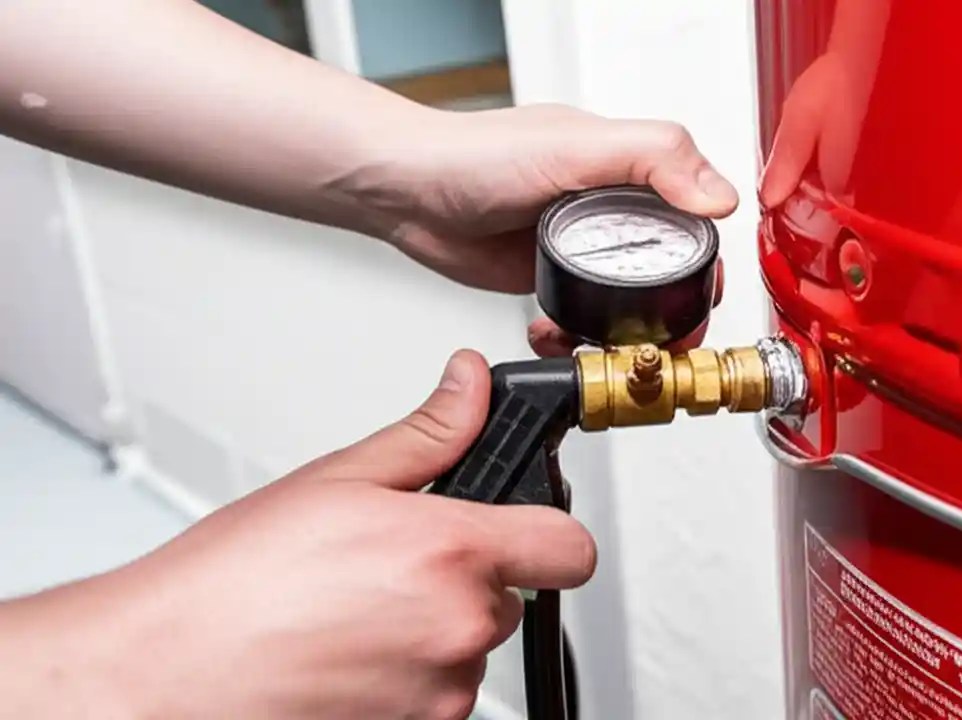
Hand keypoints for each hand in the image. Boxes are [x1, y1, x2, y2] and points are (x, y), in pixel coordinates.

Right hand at [0, 351, 594, 719]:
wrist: (163, 674)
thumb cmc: (231, 584)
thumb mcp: (337, 481)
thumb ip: (428, 433)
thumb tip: (469, 387)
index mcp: (451, 554)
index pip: (570, 547)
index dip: (549, 531)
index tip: (523, 527)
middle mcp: (458, 630)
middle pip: (506, 596)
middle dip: (463, 579)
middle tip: (389, 567)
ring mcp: (439, 695)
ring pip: (466, 649)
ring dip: (428, 632)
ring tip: (350, 612)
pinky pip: (434, 696)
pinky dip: (402, 677)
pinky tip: (344, 654)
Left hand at [360, 104, 737, 355]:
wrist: (407, 192)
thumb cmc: (476, 153)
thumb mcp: (576, 145)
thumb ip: (653, 157)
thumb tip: (718, 197)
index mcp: (628, 169)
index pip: (693, 218)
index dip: (707, 260)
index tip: (705, 296)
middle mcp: (610, 208)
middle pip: (669, 270)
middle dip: (674, 311)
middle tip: (667, 340)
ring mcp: (580, 248)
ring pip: (629, 302)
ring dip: (628, 332)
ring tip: (618, 349)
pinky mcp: (550, 280)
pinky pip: (583, 319)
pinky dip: (579, 339)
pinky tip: (561, 336)